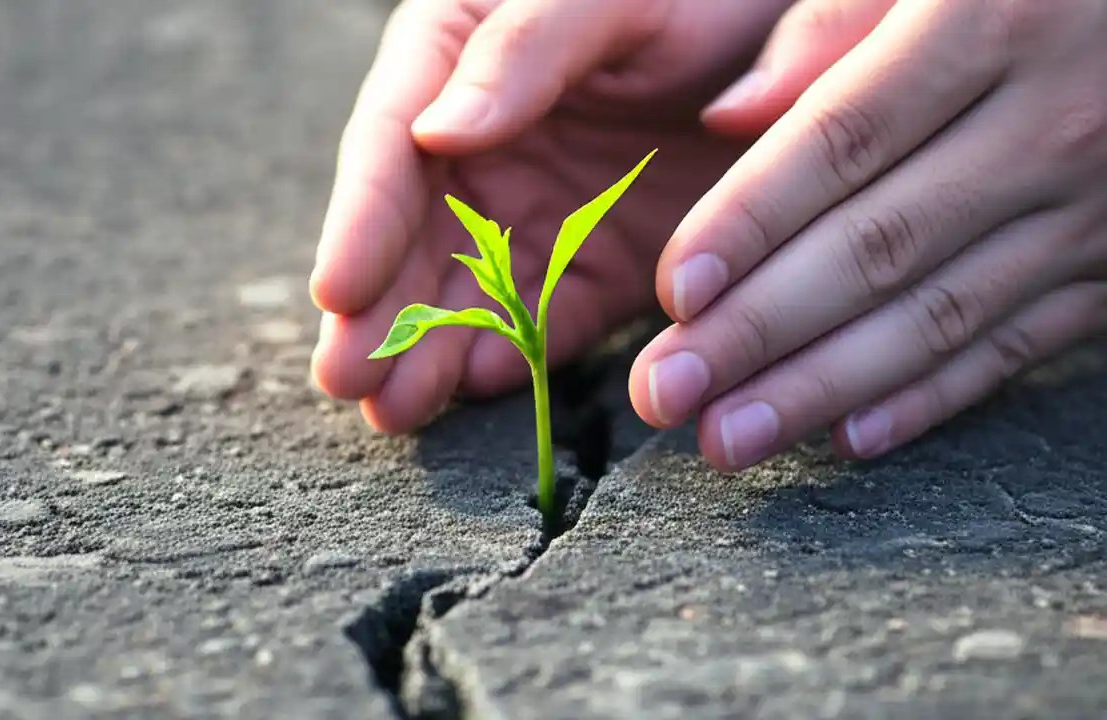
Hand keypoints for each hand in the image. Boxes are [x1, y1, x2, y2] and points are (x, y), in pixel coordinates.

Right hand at [311, 0, 792, 432]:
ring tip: (392, 408)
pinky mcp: (593, 267)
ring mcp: (536, 212)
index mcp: (461, 55)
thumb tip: (436, 132)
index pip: (393, 142)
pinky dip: (516, 355)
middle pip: (414, 234)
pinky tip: (477, 389)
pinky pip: (547, 319)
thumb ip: (526, 48)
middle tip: (345, 377)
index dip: (362, 220)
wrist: (802, 57)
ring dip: (428, 349)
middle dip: (378, 308)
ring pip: (467, 290)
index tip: (339, 291)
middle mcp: (483, 143)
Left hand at [630, 0, 1106, 468]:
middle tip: (664, 391)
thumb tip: (726, 113)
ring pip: (934, 316)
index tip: (671, 291)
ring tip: (725, 439)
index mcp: (992, 21)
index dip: (748, 221)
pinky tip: (844, 436)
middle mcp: (1050, 123)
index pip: (841, 140)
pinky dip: (929, 400)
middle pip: (874, 246)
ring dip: (820, 387)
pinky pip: (1015, 346)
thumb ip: (836, 18)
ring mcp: (1094, 206)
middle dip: (756, 331)